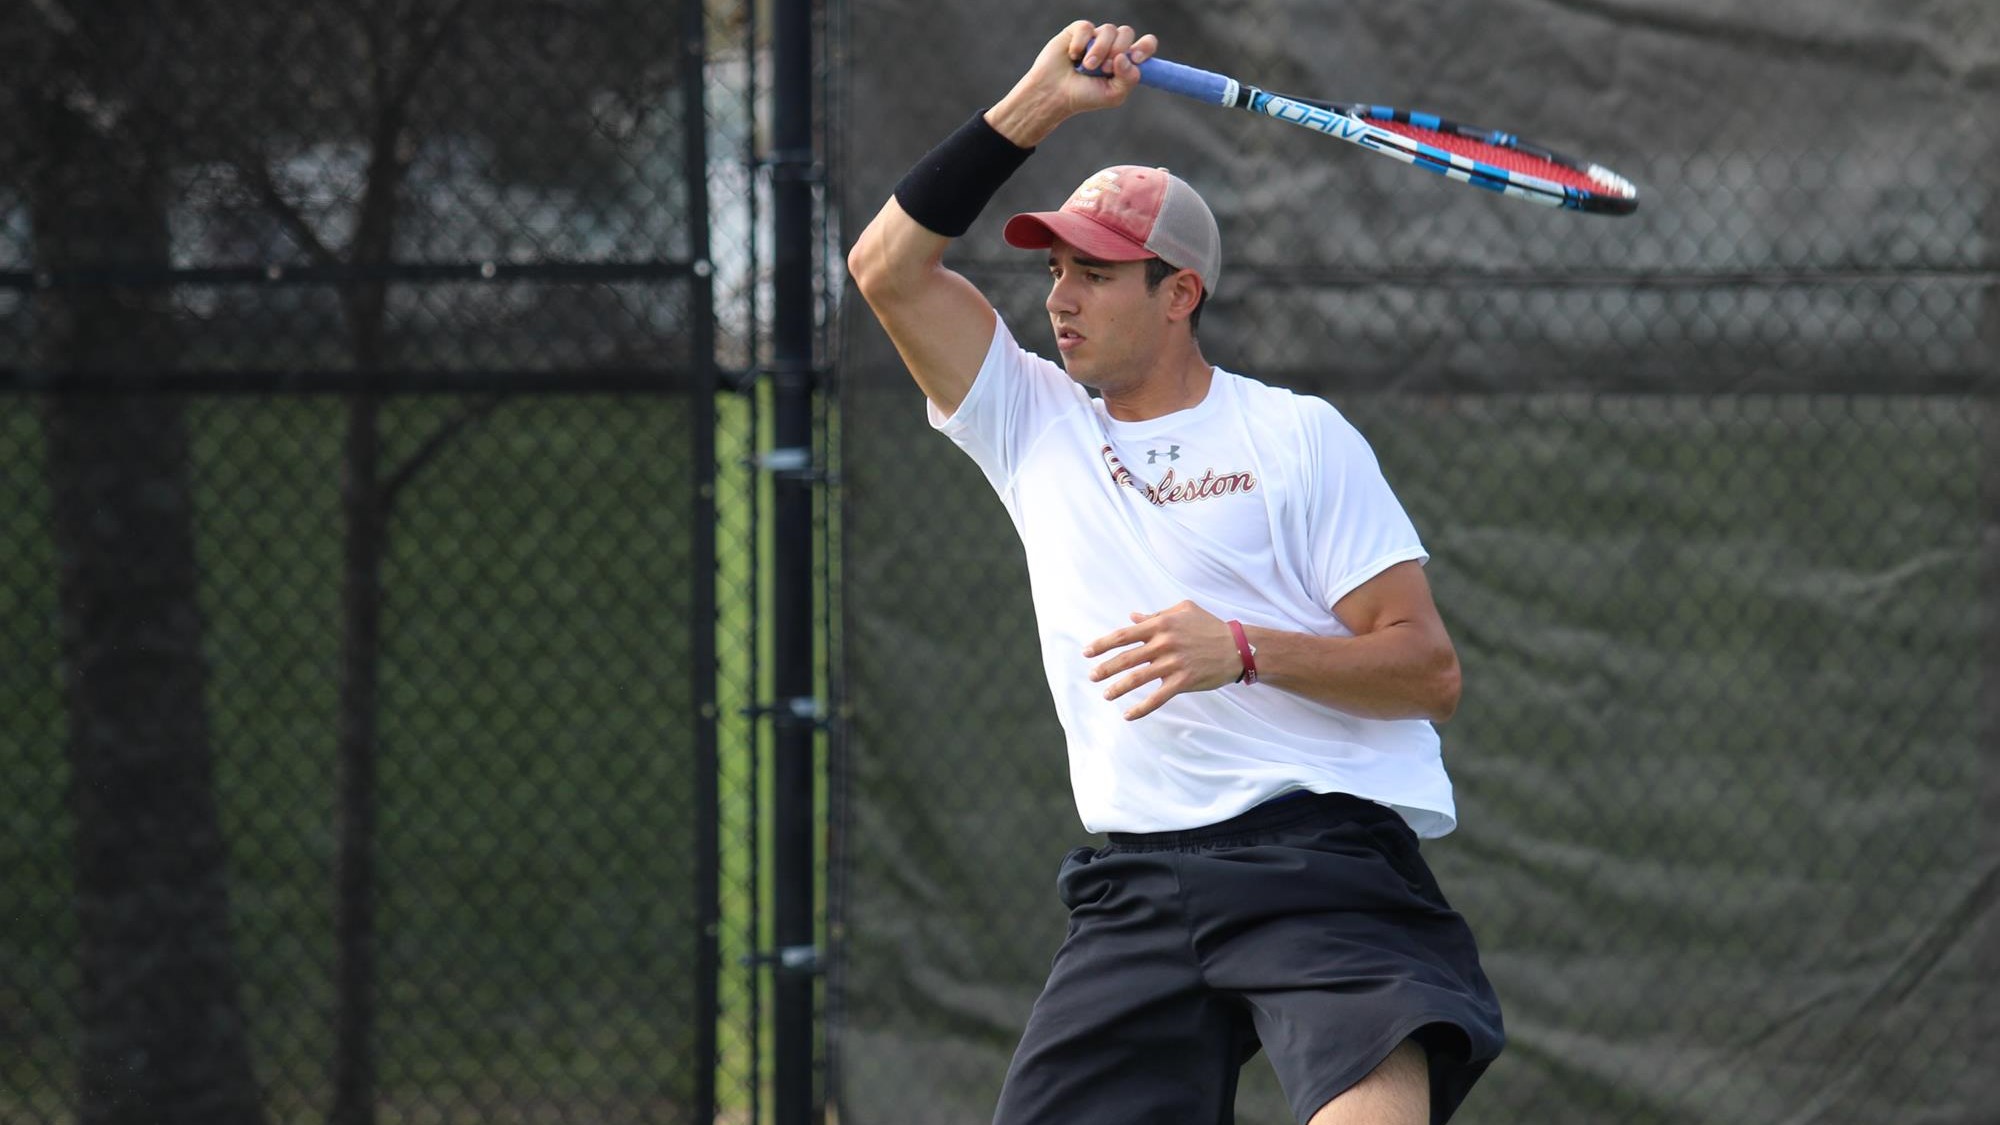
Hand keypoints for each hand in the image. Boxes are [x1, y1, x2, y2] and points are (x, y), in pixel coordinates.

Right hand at [988, 21, 1157, 146]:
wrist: (1054, 94)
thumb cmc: (1084, 97)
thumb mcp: (1113, 95)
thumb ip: (1128, 79)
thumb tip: (1125, 57)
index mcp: (1125, 61)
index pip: (1145, 44)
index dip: (1145, 46)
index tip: (1136, 58)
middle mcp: (1112, 46)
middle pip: (1127, 33)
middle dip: (1118, 51)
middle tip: (1106, 69)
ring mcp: (1095, 38)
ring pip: (1109, 30)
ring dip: (1100, 51)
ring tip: (1087, 67)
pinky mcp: (1077, 32)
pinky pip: (1086, 27)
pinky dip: (1081, 44)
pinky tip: (1073, 57)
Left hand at [1083, 600, 1241, 720]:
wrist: (1238, 647)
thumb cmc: (1209, 626)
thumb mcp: (1183, 611)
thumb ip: (1156, 615)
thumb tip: (1132, 616)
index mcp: (1161, 625)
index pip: (1124, 635)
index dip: (1102, 644)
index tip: (1086, 652)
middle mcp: (1164, 644)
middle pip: (1126, 658)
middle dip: (1105, 668)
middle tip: (1091, 676)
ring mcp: (1173, 663)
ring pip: (1138, 678)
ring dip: (1118, 688)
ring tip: (1105, 695)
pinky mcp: (1183, 681)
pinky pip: (1157, 698)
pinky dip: (1141, 708)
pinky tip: (1128, 715)